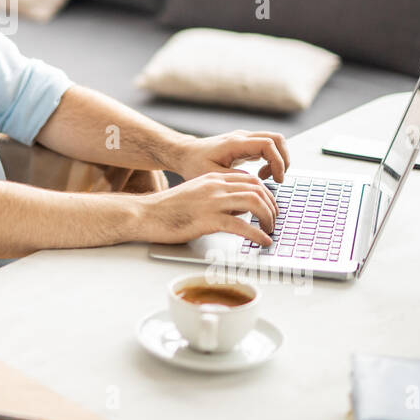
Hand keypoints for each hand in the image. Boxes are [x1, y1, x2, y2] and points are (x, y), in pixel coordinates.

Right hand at [136, 172, 276, 245]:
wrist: (145, 214)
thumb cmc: (168, 209)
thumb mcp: (196, 194)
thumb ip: (218, 198)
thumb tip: (239, 211)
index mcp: (213, 179)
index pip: (250, 179)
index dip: (266, 194)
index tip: (270, 207)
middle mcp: (215, 186)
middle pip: (257, 189)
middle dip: (271, 206)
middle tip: (273, 221)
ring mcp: (212, 202)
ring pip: (254, 203)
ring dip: (267, 218)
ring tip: (269, 230)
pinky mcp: (208, 220)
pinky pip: (241, 226)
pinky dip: (256, 234)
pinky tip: (262, 241)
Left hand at [174, 129, 290, 183]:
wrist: (185, 154)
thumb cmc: (195, 164)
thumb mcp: (211, 175)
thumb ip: (234, 179)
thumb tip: (255, 184)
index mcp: (235, 143)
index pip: (268, 144)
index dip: (277, 162)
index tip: (276, 180)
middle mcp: (242, 137)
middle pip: (277, 139)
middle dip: (283, 159)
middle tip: (277, 179)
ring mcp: (245, 139)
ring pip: (275, 142)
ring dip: (278, 160)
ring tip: (268, 178)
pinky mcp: (246, 145)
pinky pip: (268, 148)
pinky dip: (271, 161)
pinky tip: (260, 175)